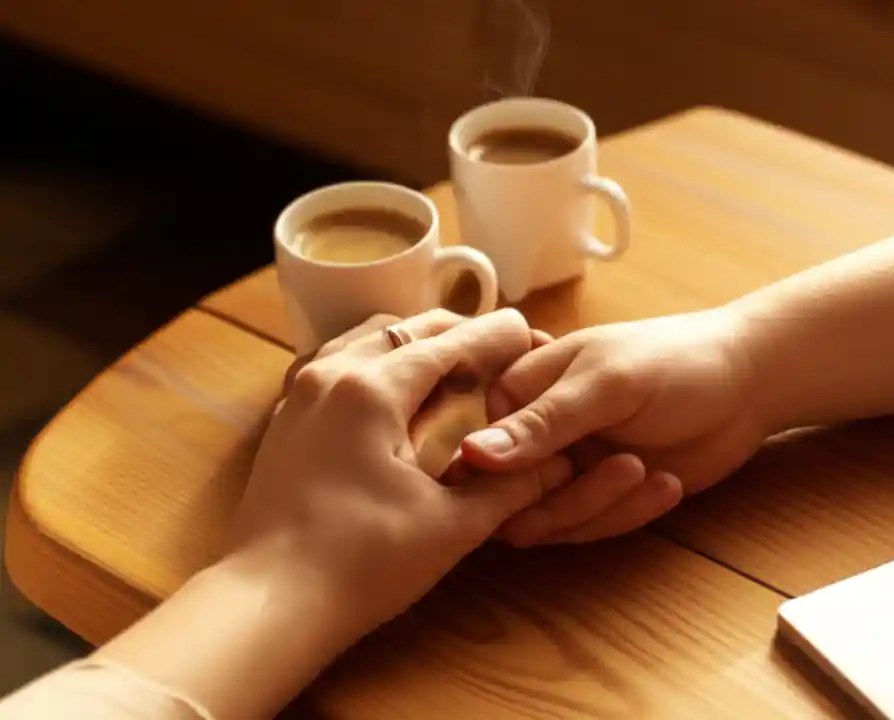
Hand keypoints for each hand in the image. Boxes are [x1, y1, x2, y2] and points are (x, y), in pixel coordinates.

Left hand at [233, 308, 569, 638]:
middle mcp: (332, 374)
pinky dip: (378, 364)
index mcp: (374, 388)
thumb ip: (511, 486)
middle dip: (461, 335)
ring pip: (368, 340)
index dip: (500, 337)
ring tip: (454, 373)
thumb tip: (561, 464)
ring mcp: (301, 394)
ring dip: (416, 346)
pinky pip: (338, 364)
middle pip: (409, 330)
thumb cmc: (361, 564)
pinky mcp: (286, 419)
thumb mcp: (451, 525)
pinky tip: (399, 399)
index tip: (535, 336)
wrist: (270, 603)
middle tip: (502, 357)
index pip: (453, 342)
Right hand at [459, 307, 766, 546]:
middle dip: (566, 495)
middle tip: (625, 467)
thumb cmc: (675, 362)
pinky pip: (590, 529)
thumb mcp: (608, 386)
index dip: (502, 472)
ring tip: (645, 470)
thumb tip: (470, 455)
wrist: (747, 383)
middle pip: (509, 495)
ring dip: (601, 505)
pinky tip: (667, 485)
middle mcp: (535, 433)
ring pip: (548, 521)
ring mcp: (567, 468)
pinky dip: (629, 514)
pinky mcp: (601, 499)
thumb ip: (543, 422)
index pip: (477, 447)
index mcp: (521, 389)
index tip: (557, 466)